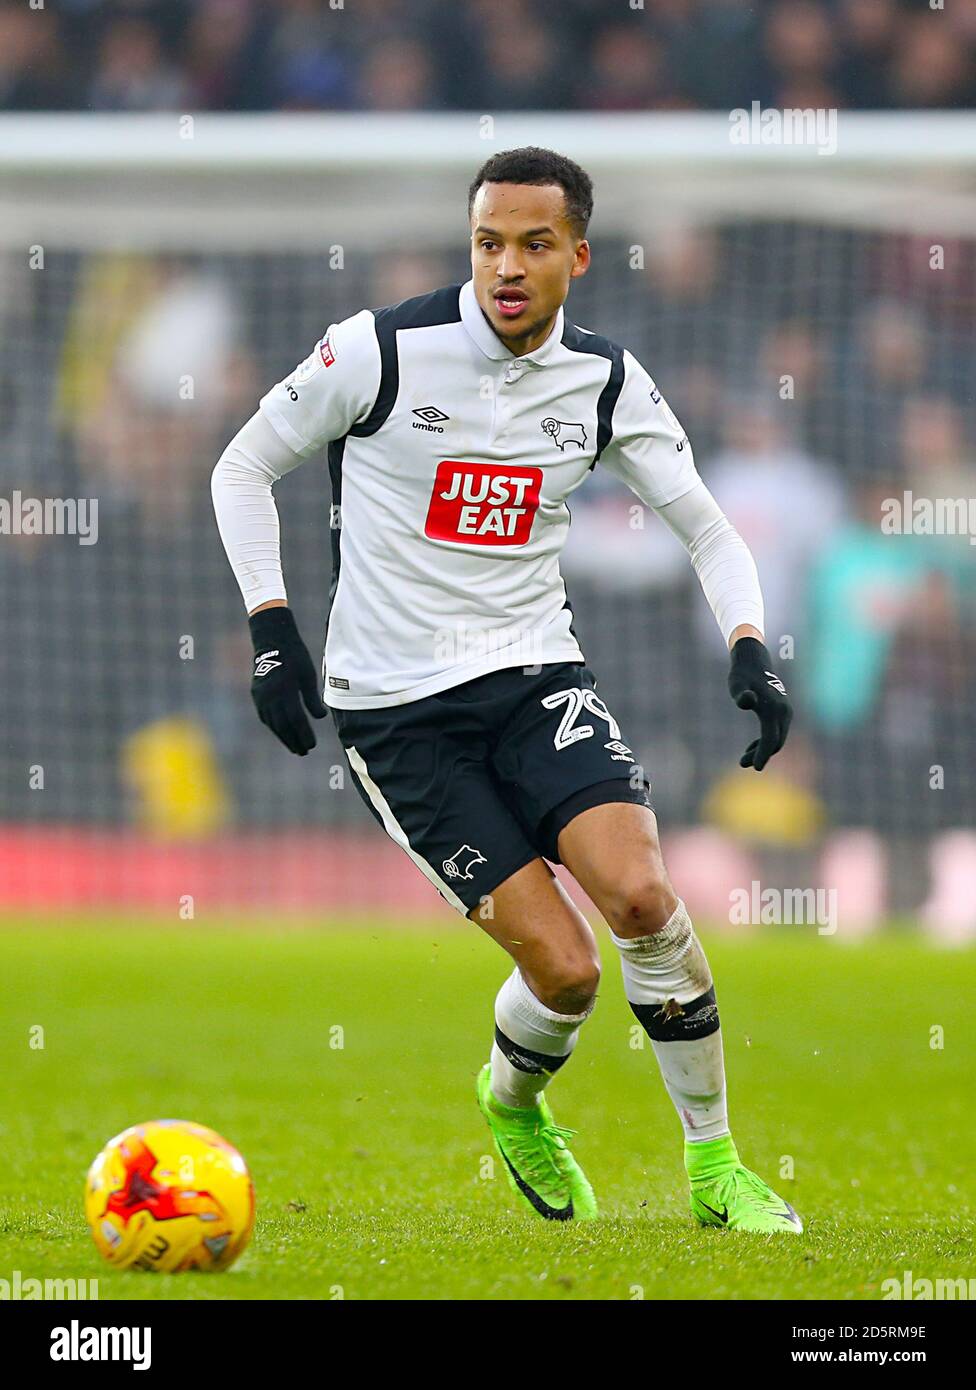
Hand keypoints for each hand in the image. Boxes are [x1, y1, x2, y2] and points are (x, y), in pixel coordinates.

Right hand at [248, 606, 326, 755]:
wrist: (272, 640)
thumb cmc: (295, 656)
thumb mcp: (308, 675)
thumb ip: (312, 698)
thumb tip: (320, 718)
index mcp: (286, 690)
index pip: (296, 720)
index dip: (304, 734)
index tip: (312, 745)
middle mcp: (271, 696)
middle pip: (283, 725)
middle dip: (294, 740)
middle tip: (304, 752)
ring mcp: (261, 696)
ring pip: (273, 723)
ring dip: (283, 737)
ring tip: (294, 747)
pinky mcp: (256, 694)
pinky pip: (265, 716)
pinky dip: (274, 726)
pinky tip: (281, 732)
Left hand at [727, 637, 791, 770]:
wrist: (753, 662)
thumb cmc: (742, 675)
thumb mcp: (737, 685)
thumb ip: (741, 695)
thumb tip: (747, 701)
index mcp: (773, 710)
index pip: (770, 739)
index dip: (763, 755)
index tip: (755, 768)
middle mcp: (783, 712)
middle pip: (776, 741)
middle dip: (761, 755)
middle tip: (742, 763)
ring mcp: (785, 712)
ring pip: (777, 738)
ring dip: (763, 750)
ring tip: (744, 759)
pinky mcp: (782, 712)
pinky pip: (776, 732)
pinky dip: (766, 741)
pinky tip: (752, 747)